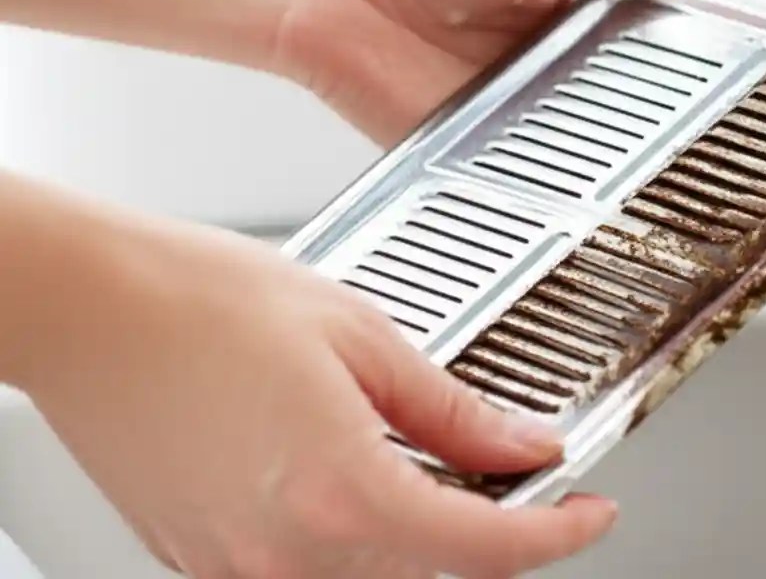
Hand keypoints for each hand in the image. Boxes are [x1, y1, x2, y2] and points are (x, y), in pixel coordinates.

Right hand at [18, 211, 615, 577]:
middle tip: (520, 478)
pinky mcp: (203, 561)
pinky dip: (357, 539)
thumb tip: (523, 446)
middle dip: (494, 535)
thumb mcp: (359, 336)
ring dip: (424, 541)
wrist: (87, 308)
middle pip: (435, 573)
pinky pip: (308, 573)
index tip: (590, 514)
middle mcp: (289, 550)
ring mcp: (240, 566)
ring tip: (438, 471)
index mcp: (342, 491)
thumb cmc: (199, 301)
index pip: (487, 550)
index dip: (558, 536)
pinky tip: (358, 478)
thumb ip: (453, 409)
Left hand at [270, 0, 726, 146]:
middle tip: (718, 118)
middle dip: (665, 108)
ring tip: (668, 148)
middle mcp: (549, 66)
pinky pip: (538, 174)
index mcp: (568, 8)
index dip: (689, 49)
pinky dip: (565, 178)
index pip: (647, 35)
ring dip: (621, 145)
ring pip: (591, 141)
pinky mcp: (487, 155)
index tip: (744, 62)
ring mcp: (520, 114)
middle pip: (627, 95)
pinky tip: (598, 177)